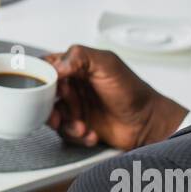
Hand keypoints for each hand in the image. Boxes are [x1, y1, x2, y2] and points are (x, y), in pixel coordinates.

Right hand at [44, 45, 188, 150]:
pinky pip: (64, 132)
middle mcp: (73, 86)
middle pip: (43, 94)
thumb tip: (56, 65)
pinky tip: (90, 133)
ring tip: (81, 126)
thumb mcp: (107, 64)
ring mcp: (74, 106)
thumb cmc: (132, 91)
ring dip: (65, 123)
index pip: (46, 67)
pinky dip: (76, 135)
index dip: (43, 77)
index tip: (51, 87)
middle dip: (49, 106)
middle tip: (60, 112)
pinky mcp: (78, 125)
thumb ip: (80, 56)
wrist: (147, 122)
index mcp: (76, 66)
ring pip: (51, 116)